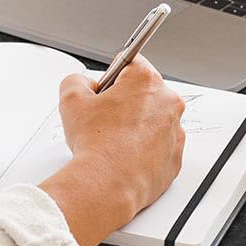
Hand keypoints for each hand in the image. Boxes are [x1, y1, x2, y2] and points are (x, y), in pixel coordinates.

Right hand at [38, 57, 185, 245]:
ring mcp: (175, 130)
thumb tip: (83, 84)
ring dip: (136, 124)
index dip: (111, 76)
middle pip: (144, 91)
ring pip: (153, 118)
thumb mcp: (70, 99)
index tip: (105, 88)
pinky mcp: (175, 155)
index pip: (130, 61)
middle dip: (124, 101)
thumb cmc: (96, 145)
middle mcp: (168, 102)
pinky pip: (160, 144)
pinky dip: (145, 147)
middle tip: (103, 118)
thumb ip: (76, 80)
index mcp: (146, 81)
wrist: (107, 184)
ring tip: (113, 139)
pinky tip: (124, 154)